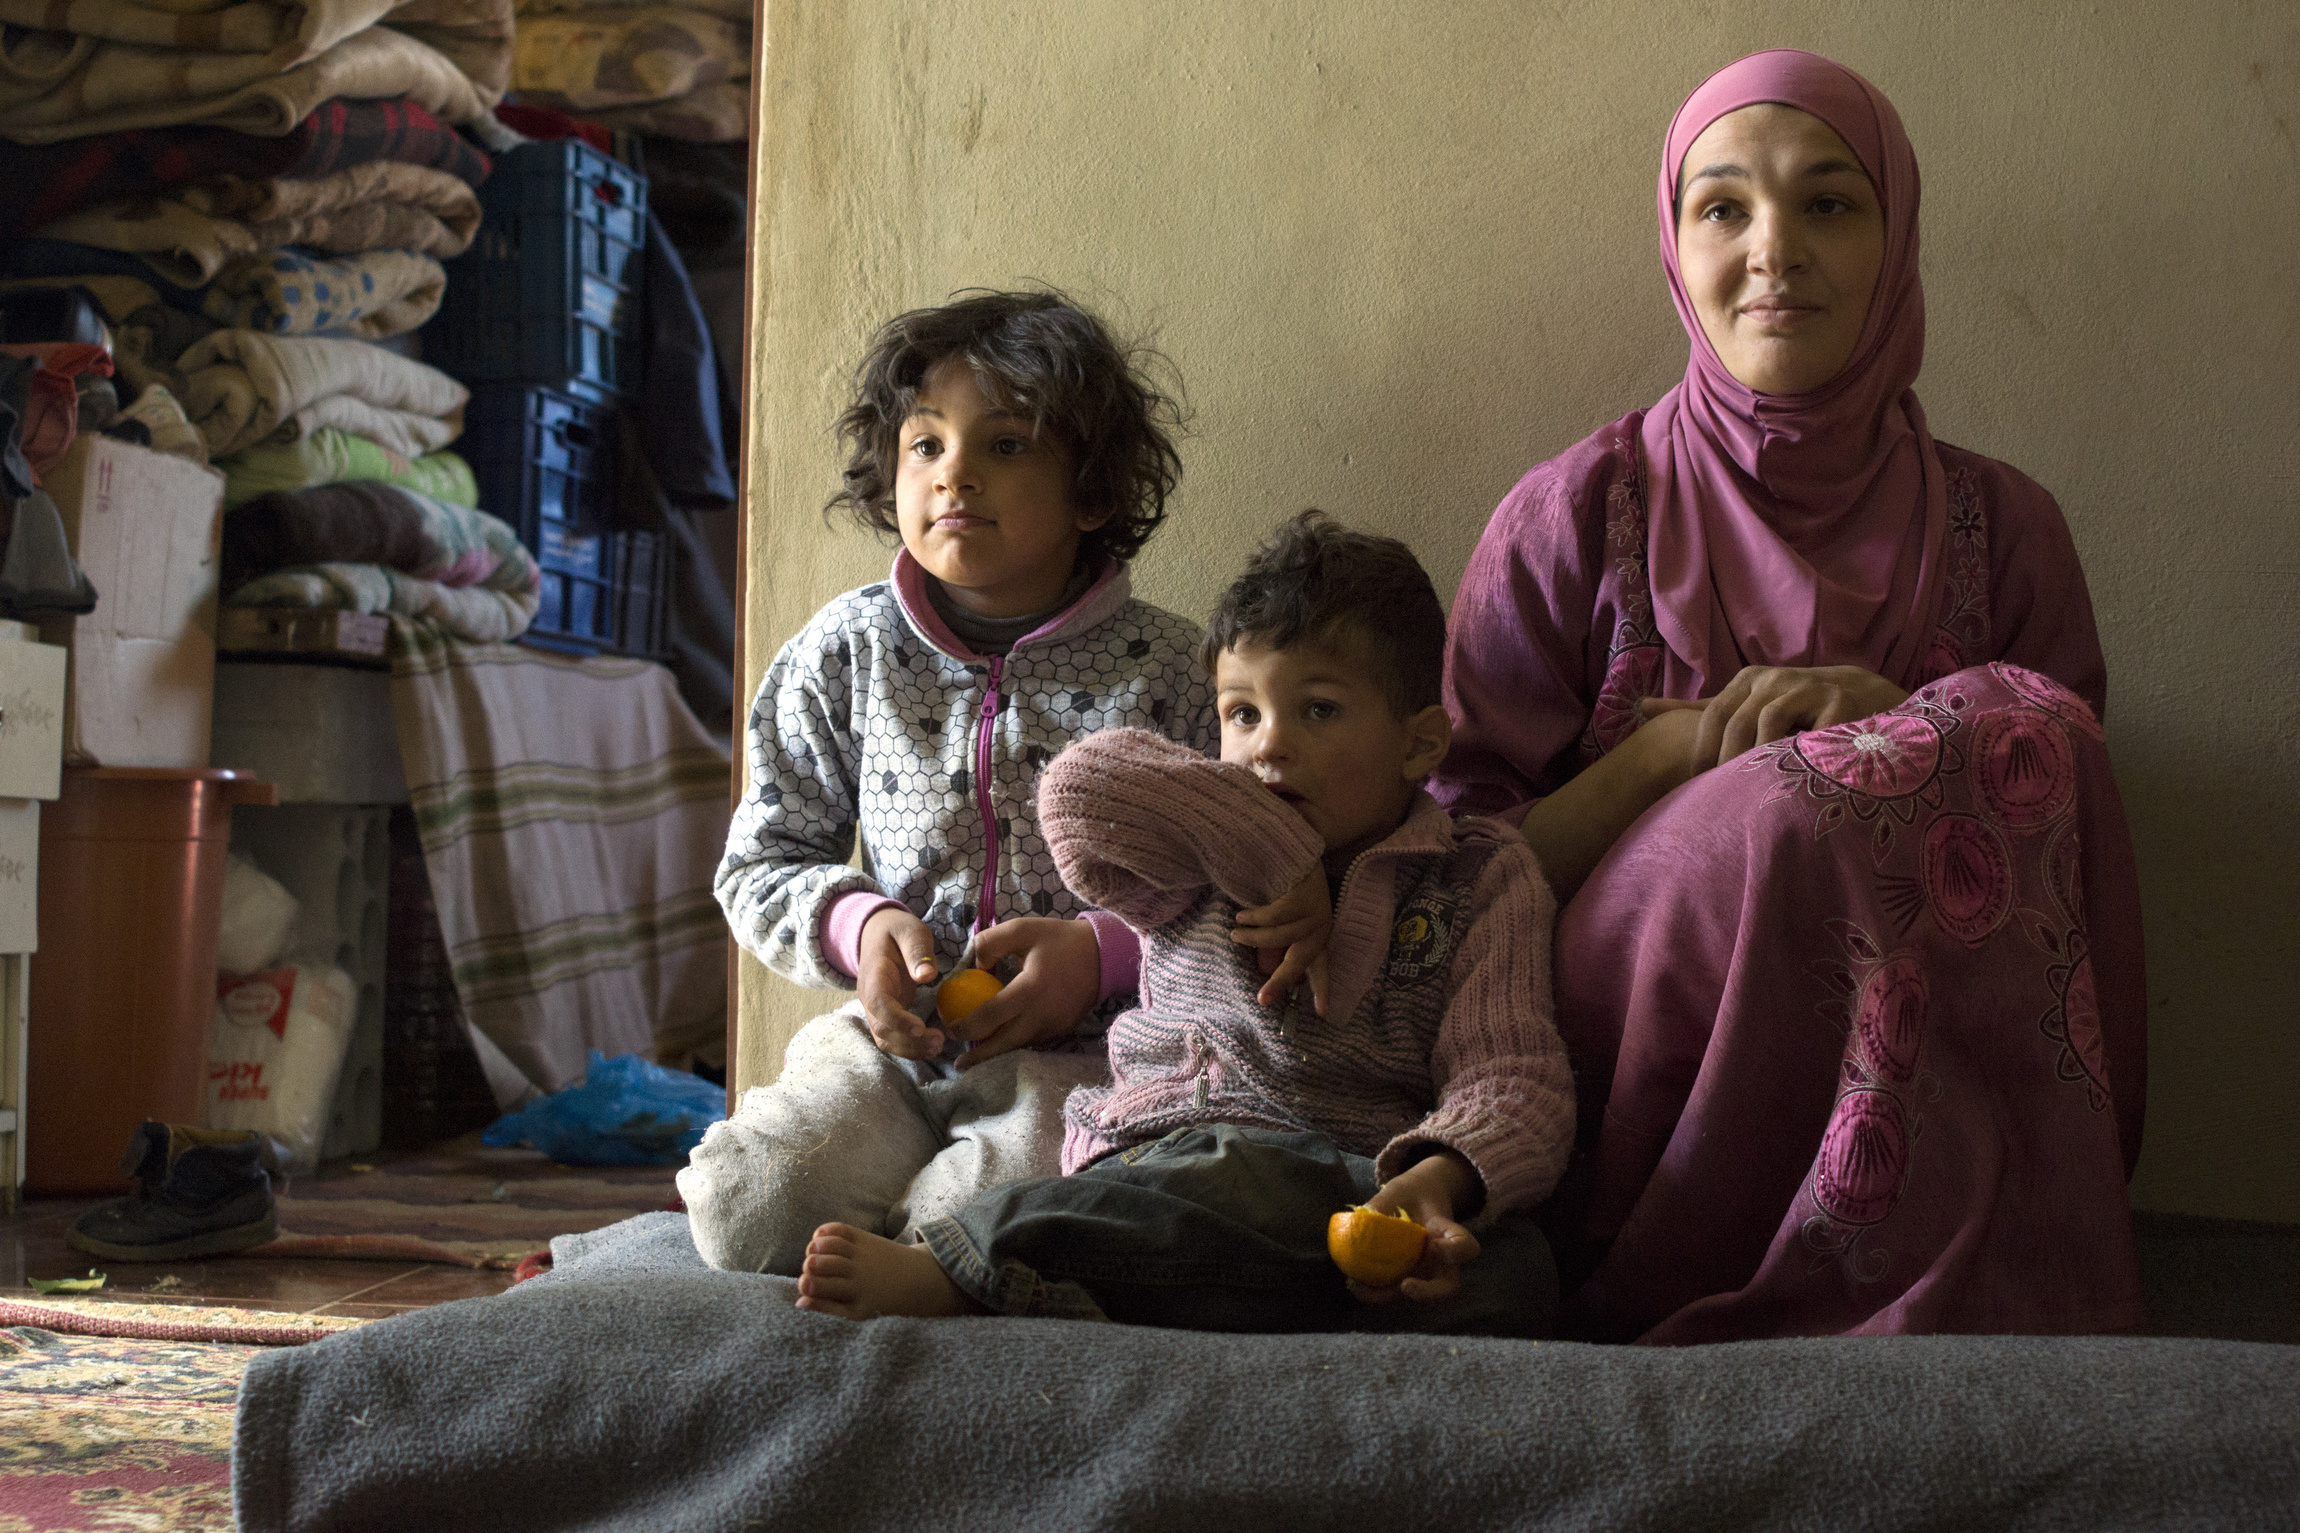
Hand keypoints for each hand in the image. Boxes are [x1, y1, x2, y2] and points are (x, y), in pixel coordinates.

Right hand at [855, 905, 941, 1058]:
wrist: (877, 934)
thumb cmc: (897, 931)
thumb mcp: (910, 930)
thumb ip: (917, 950)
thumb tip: (927, 975)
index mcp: (874, 976)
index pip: (879, 1004)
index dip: (897, 1020)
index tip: (920, 1028)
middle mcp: (870, 998)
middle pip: (882, 1028)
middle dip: (909, 1040)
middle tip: (940, 1041)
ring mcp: (876, 1010)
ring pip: (885, 1039)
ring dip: (910, 1049)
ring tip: (939, 1046)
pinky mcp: (887, 1016)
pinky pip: (893, 1038)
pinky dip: (911, 1047)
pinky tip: (933, 1045)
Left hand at [948, 917, 1102, 1069]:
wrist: (1104, 955)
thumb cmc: (1059, 940)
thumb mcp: (1022, 929)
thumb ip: (991, 942)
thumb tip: (974, 965)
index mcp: (1031, 988)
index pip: (992, 1014)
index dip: (967, 1025)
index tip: (950, 1028)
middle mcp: (1043, 1014)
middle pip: (1005, 1044)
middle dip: (980, 1056)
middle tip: (958, 1063)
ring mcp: (1055, 1026)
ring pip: (1019, 1045)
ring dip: (997, 1051)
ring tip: (975, 1054)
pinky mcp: (1063, 1030)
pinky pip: (1033, 1040)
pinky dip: (1016, 1042)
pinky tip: (1002, 1039)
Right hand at [1231, 869, 1330, 1015]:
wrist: (1291, 848)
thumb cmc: (1284, 887)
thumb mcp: (1285, 921)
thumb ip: (1280, 943)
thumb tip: (1268, 967)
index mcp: (1318, 935)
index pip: (1320, 968)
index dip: (1322, 990)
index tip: (1323, 1014)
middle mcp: (1320, 927)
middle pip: (1298, 962)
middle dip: (1278, 982)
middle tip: (1262, 1000)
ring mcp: (1314, 912)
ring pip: (1278, 938)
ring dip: (1252, 938)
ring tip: (1236, 934)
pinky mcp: (1303, 898)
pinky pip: (1271, 917)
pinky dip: (1253, 918)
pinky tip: (1241, 915)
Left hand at [1351, 1150, 1480, 1304]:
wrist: (1415, 1198)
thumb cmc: (1410, 1194)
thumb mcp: (1397, 1190)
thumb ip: (1381, 1204)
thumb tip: (1360, 1219)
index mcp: (1446, 1233)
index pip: (1464, 1245)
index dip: (1456, 1251)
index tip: (1435, 1246)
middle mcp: (1441, 1259)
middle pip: (1448, 1285)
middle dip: (1429, 1293)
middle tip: (1406, 1286)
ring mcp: (1424, 1271)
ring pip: (1416, 1295)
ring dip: (1391, 1296)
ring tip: (1362, 1289)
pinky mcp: (1407, 1276)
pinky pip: (1395, 1291)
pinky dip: (1376, 1292)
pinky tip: (1355, 1284)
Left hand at [1642, 664, 1908, 770]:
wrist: (1863, 696)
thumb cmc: (1796, 710)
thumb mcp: (1746, 705)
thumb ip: (1699, 710)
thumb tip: (1643, 706)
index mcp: (1748, 681)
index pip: (1712, 716)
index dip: (1701, 753)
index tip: (1694, 789)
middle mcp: (1773, 679)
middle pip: (1735, 721)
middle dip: (1725, 762)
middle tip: (1718, 800)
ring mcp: (1807, 687)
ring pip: (1767, 723)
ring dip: (1755, 759)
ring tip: (1749, 792)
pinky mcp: (1838, 702)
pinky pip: (1810, 731)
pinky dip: (1796, 754)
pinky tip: (1789, 780)